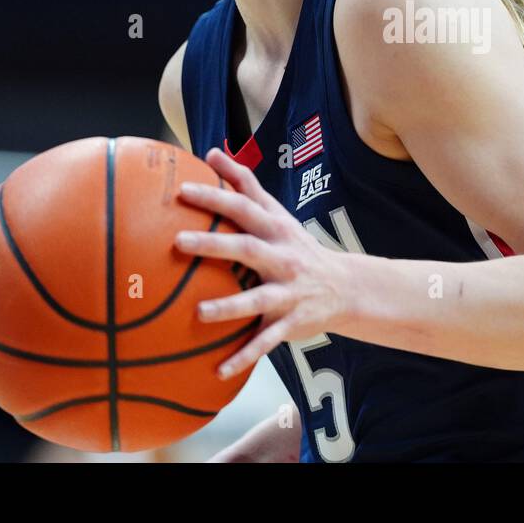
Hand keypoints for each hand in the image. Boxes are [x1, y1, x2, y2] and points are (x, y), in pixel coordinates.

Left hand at [174, 147, 350, 379]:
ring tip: (200, 314)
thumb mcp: (278, 214)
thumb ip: (246, 184)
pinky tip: (218, 370)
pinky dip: (244, 356)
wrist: (346, 287)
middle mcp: (282, 258)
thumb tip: (213, 152)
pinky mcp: (291, 322)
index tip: (183, 191)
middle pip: (247, 248)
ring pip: (258, 300)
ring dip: (229, 307)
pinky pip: (266, 341)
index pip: (244, 208)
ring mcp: (288, 292)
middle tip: (178, 243)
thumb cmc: (297, 246)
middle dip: (214, 246)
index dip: (216, 198)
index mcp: (276, 230)